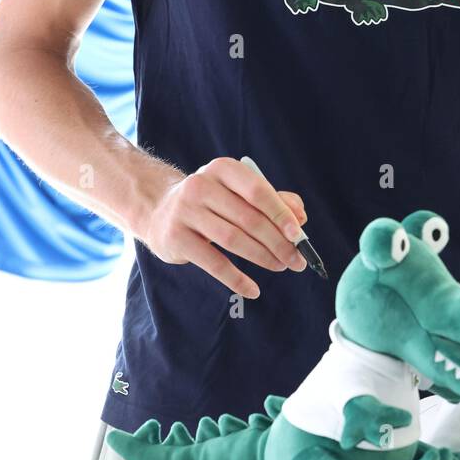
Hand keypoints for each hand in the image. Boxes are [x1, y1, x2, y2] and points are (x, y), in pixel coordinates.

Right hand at [141, 156, 308, 298]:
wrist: (159, 210)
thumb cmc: (211, 201)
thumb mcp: (238, 192)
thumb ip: (272, 200)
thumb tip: (300, 217)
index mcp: (223, 169)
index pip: (257, 190)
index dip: (280, 214)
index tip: (299, 234)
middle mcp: (201, 186)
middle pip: (248, 218)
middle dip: (277, 242)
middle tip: (296, 260)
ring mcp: (185, 212)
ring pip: (233, 239)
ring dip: (262, 257)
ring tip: (280, 267)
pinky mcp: (176, 238)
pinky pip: (213, 262)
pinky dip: (236, 279)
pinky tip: (253, 289)